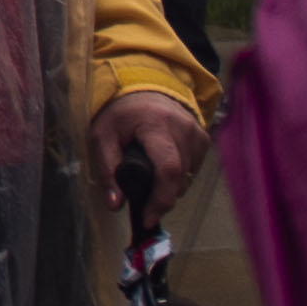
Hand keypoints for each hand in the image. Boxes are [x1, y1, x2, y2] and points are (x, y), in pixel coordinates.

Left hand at [93, 87, 208, 228]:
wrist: (143, 88)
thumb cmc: (121, 114)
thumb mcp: (103, 136)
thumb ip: (108, 170)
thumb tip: (116, 204)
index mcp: (156, 123)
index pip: (168, 168)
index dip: (160, 198)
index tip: (148, 217)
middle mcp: (183, 127)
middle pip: (179, 177)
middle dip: (160, 196)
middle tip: (143, 199)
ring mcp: (197, 132)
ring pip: (188, 177)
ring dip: (169, 186)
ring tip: (149, 174)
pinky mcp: (204, 138)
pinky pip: (193, 169)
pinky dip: (178, 175)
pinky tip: (163, 165)